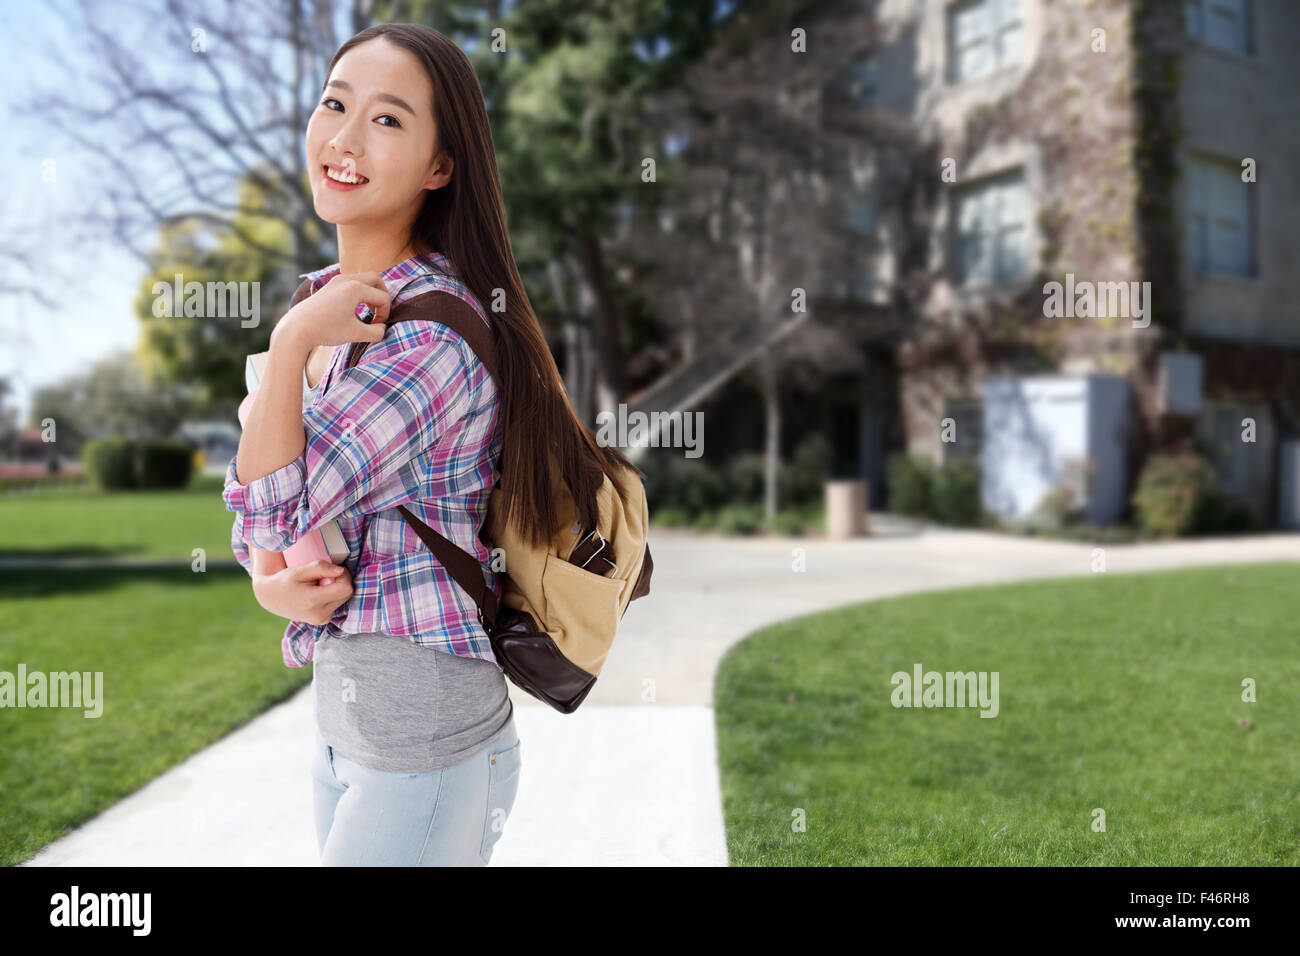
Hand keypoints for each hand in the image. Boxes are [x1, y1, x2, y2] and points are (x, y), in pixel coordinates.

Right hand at [252, 560, 353, 625]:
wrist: (271, 598)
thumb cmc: (284, 581)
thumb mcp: (299, 570)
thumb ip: (320, 568)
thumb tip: (340, 570)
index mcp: (313, 602)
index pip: (345, 588)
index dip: (343, 575)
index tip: (331, 570)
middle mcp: (319, 615)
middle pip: (347, 593)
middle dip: (340, 581)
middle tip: (323, 576)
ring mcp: (322, 620)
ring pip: (344, 599)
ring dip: (336, 588)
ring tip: (318, 585)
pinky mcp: (323, 620)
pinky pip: (338, 604)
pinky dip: (332, 596)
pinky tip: (319, 593)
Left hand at [273, 272, 392, 352]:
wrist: (296, 329)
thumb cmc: (326, 330)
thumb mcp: (356, 334)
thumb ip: (376, 332)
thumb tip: (382, 328)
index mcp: (355, 288)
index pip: (383, 298)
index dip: (385, 314)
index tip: (377, 328)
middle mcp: (346, 279)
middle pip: (376, 279)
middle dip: (382, 296)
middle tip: (380, 313)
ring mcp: (336, 281)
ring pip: (363, 280)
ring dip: (370, 295)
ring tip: (368, 314)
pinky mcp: (329, 286)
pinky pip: (352, 283)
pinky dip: (359, 294)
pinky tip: (354, 312)